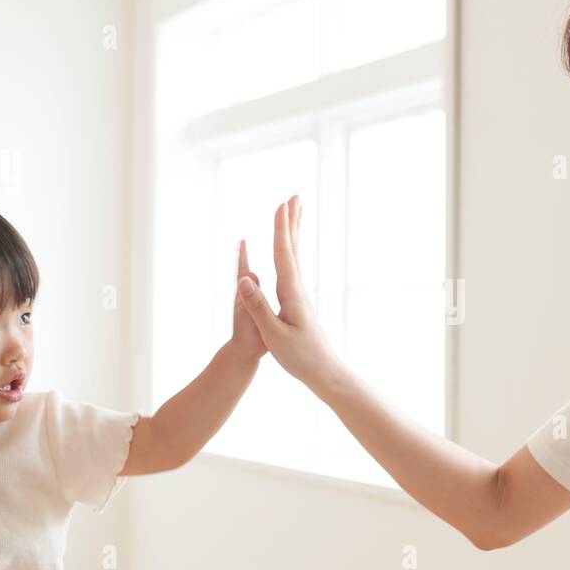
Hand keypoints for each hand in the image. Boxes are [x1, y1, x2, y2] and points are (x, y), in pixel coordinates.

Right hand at [236, 195, 343, 392]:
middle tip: (294, 196)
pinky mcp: (298, 303)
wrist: (324, 372)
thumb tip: (245, 279)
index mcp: (292, 294)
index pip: (285, 254)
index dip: (281, 228)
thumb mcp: (275, 335)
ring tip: (293, 214)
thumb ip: (259, 307)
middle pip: (293, 248)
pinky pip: (292, 269)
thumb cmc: (300, 358)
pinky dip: (289, 253)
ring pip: (294, 256)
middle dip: (291, 221)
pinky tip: (288, 253)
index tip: (282, 204)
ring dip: (292, 233)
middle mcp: (298, 289)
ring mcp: (299, 295)